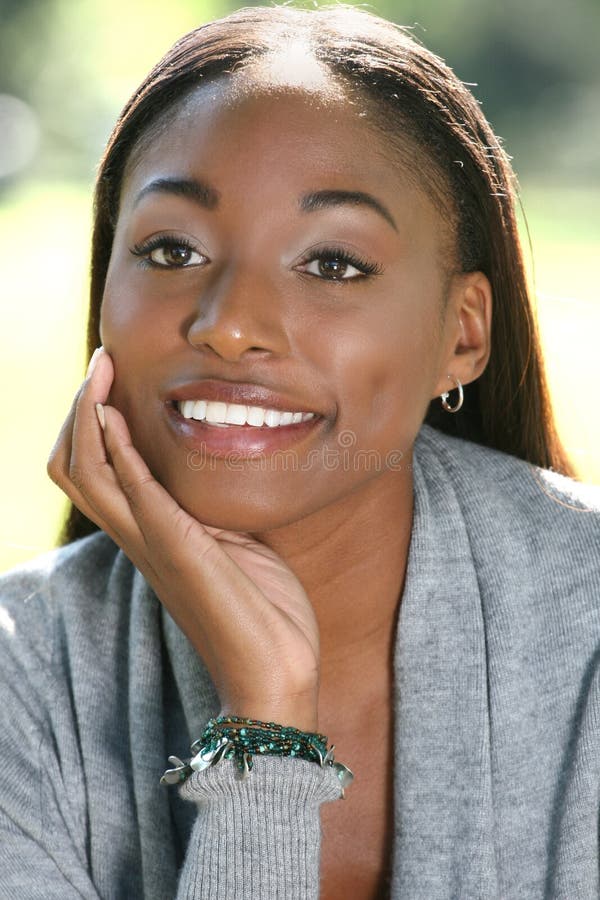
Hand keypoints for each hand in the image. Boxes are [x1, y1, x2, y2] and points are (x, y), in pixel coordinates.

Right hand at [47, 348, 319, 730]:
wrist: (276, 671)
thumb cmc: (261, 611)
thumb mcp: (235, 542)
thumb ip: (209, 508)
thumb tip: (214, 471)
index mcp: (150, 534)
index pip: (92, 472)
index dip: (90, 422)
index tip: (112, 374)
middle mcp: (138, 537)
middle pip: (73, 467)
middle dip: (78, 408)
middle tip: (100, 361)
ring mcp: (152, 543)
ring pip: (86, 474)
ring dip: (89, 414)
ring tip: (102, 370)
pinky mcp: (177, 548)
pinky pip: (133, 490)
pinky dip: (119, 448)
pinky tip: (117, 414)